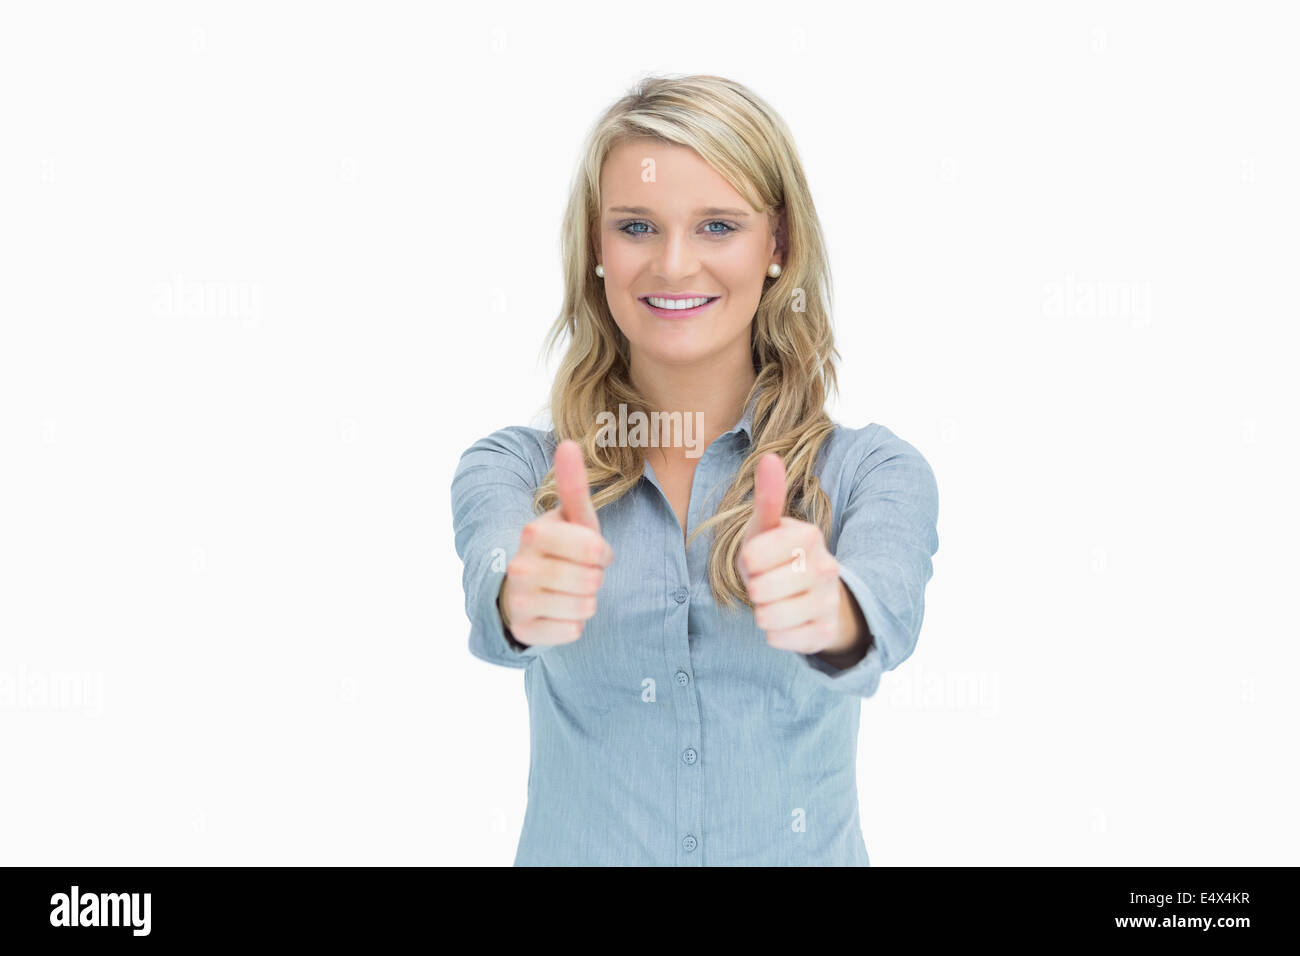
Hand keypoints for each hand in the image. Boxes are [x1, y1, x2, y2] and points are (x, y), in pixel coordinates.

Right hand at [500, 439, 612, 647]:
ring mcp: (518, 600)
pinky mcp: (523, 630)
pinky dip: (573, 624)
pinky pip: (572, 632)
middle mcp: (519, 566)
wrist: (526, 586)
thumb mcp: (571, 517)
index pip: (594, 549)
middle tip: (577, 572)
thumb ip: (572, 483)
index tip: (590, 551)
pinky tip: (558, 611)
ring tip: (569, 591)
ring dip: (585, 601)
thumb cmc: (561, 547)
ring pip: (585, 607)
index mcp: (533, 532)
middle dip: (593, 577)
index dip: (601, 552)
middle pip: (591, 581)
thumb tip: (568, 442)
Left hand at [738, 452, 856, 656]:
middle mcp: (827, 568)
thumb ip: (768, 496)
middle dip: (754, 588)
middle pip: (760, 590)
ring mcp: (829, 602)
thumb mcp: (768, 526)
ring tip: (776, 600)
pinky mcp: (825, 632)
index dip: (747, 561)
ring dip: (762, 612)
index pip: (751, 557)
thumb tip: (770, 457)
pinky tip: (787, 620)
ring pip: (769, 618)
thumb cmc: (779, 556)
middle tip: (769, 582)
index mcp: (810, 536)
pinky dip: (775, 634)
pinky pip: (780, 640)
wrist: (812, 594)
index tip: (760, 558)